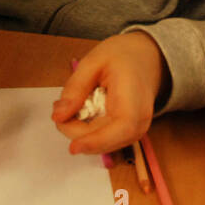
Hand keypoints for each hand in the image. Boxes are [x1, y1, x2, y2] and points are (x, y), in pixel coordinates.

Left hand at [51, 32, 168, 154]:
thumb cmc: (123, 56)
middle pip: (103, 140)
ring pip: (100, 144)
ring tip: (73, 104)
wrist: (146, 59)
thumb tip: (58, 117)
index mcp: (134, 100)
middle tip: (60, 106)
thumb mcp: (93, 62)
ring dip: (80, 130)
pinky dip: (87, 130)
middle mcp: (139, 122)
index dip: (97, 141)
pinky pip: (102, 139)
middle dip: (75, 130)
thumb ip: (75, 88)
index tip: (73, 147)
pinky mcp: (127, 134)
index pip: (122, 128)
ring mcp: (135, 131)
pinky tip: (84, 111)